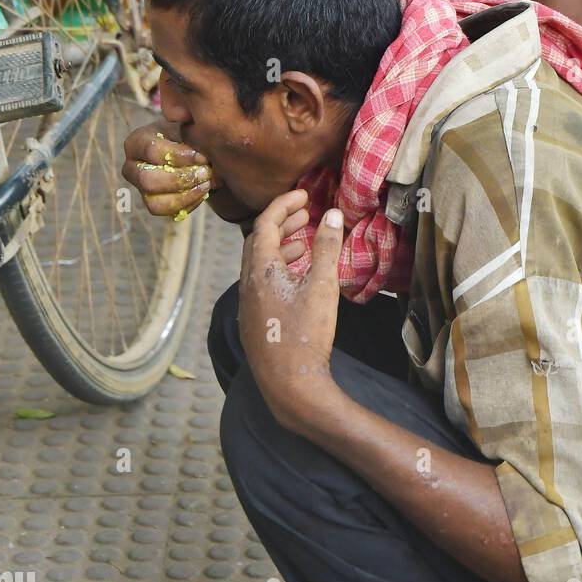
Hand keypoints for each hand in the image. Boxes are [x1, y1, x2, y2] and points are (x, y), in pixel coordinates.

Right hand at [121, 124, 212, 219]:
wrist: (191, 147)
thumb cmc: (188, 133)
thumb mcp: (190, 127)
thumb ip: (195, 134)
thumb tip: (203, 156)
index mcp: (137, 142)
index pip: (152, 151)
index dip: (180, 156)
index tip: (202, 157)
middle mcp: (131, 167)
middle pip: (148, 181)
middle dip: (180, 179)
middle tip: (206, 172)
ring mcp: (140, 189)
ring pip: (155, 203)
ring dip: (185, 196)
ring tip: (207, 183)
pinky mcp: (153, 203)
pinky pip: (168, 213)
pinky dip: (189, 204)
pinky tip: (203, 191)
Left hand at [238, 195, 344, 427]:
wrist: (290, 386)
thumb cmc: (306, 334)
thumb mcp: (322, 286)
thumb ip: (326, 247)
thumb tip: (333, 214)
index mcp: (260, 271)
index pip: (265, 223)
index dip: (283, 204)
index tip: (304, 194)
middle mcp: (248, 285)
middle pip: (258, 242)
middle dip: (281, 223)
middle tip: (304, 213)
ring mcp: (248, 305)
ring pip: (258, 264)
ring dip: (279, 247)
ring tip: (303, 242)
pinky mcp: (254, 322)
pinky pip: (261, 283)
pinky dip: (277, 268)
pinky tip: (297, 278)